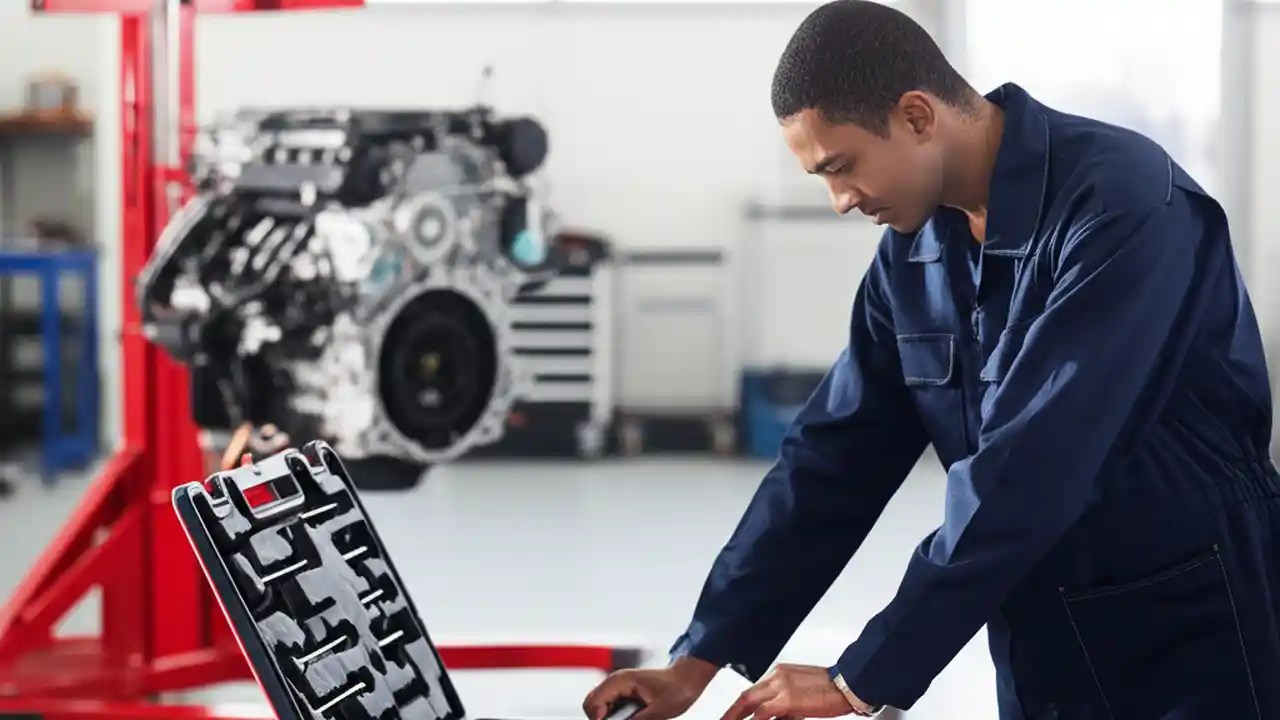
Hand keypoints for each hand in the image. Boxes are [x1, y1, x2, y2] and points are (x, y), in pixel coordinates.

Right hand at [583, 656, 717, 719]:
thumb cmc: (677, 689)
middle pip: (590, 704)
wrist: (687, 679)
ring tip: (628, 719)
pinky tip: (628, 718)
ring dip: (606, 717)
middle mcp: (616, 682)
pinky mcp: (623, 693)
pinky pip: (608, 707)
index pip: (593, 702)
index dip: (597, 719)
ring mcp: (618, 687)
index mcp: (621, 681)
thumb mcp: (657, 712)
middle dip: (598, 719)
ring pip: (597, 706)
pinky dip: (612, 716)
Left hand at [719, 664, 866, 719]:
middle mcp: (777, 676)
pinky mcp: (788, 699)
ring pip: (749, 703)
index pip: (754, 691)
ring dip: (737, 716)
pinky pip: (762, 713)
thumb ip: (786, 703)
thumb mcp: (803, 691)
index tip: (732, 715)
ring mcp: (781, 687)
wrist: (850, 684)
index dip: (740, 706)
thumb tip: (777, 716)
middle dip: (732, 712)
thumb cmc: (833, 688)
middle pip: (746, 696)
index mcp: (780, 673)